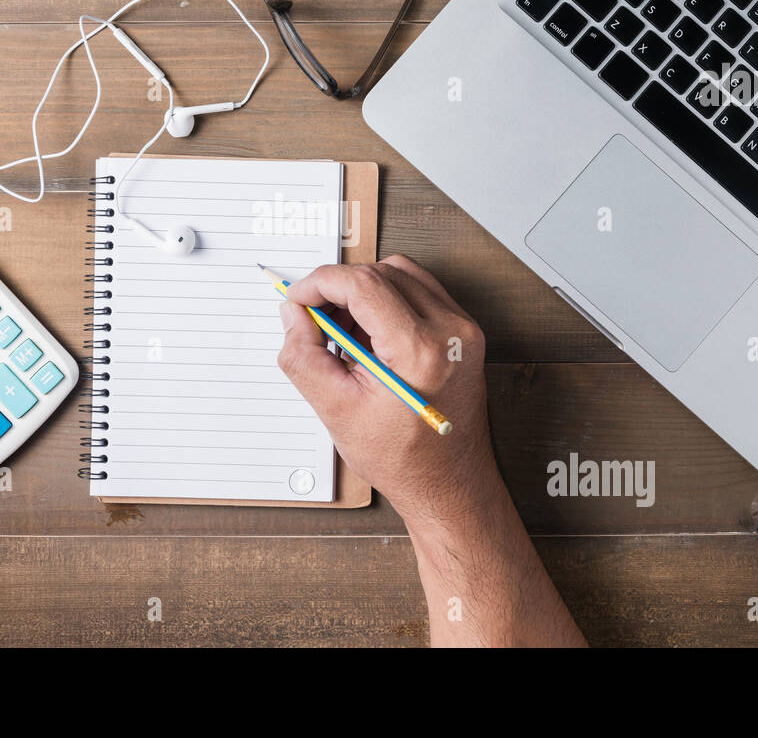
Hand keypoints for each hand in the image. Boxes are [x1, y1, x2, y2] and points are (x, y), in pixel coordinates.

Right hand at [276, 255, 502, 527]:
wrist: (448, 484)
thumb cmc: (403, 459)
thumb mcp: (335, 410)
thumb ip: (303, 355)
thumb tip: (294, 313)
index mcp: (420, 351)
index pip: (363, 284)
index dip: (320, 283)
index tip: (298, 298)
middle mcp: (451, 332)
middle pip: (381, 272)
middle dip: (340, 288)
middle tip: (315, 320)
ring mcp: (463, 330)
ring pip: (401, 274)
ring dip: (364, 291)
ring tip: (345, 334)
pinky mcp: (464, 333)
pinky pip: (419, 291)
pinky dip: (388, 301)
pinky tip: (371, 337)